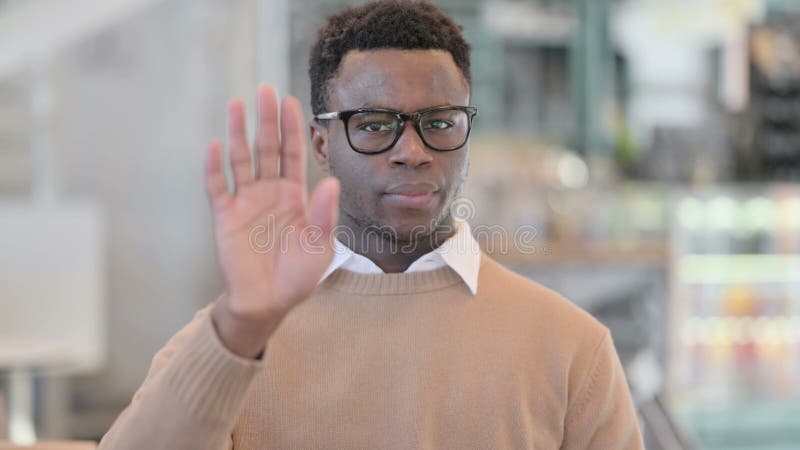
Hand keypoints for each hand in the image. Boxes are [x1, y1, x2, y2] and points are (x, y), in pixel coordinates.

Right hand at [206, 85, 339, 357]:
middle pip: (267, 149)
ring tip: (237, 104)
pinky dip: (214, 167)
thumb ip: (324, 215)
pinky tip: (214, 145)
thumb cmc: (297, 276)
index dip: (291, 129)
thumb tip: (330, 182)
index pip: (293, 154)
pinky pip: (218, 187)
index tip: (290, 101)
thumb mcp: (320, 248)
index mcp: (295, 197)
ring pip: (241, 160)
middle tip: (265, 90)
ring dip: (239, 133)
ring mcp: (246, 202)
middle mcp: (270, 192)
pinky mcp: (225, 217)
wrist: (267, 302)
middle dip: (266, 120)